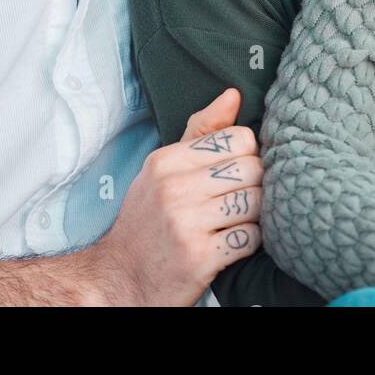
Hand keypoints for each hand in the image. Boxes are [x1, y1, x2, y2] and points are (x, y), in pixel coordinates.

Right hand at [92, 88, 261, 305]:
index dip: (247, 156)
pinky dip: (249, 242)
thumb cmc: (147, 222)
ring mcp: (186, 223)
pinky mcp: (199, 257)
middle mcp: (173, 188)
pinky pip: (251, 237)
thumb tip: (234, 95)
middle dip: (254, 186)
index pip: (238, 138)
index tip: (236, 171)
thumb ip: (201, 131)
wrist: (119, 280)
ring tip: (235, 222)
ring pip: (256, 203)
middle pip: (252, 169)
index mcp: (166, 160)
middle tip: (238, 200)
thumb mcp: (163, 170)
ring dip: (253, 216)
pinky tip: (231, 243)